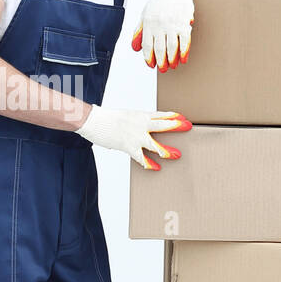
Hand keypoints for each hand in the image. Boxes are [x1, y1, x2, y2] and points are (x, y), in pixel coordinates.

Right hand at [76, 106, 191, 170]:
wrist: (92, 120)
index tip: (182, 117)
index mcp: (140, 115)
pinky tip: (156, 167)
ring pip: (154, 144)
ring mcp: (134, 136)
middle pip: (162, 124)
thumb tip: (146, 129)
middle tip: (188, 126)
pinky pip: (141, 157)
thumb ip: (138, 122)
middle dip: (176, 126)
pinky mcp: (127, 146)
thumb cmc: (107, 118)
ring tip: (177, 155)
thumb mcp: (126, 116)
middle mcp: (139, 124)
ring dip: (166, 151)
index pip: (160, 114)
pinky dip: (149, 163)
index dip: (172, 116)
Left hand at [132, 0, 195, 70]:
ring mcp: (173, 24)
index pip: (147, 44)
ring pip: (172, 46)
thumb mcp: (145, 14)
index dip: (148, 56)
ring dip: (172, 59)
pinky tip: (183, 58)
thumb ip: (139, 32)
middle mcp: (160, 24)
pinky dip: (184, 51)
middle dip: (161, 61)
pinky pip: (184, 40)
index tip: (151, 65)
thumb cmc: (159, 2)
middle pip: (159, 47)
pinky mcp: (184, 23)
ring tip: (172, 66)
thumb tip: (135, 48)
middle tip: (162, 69)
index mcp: (149, 22)